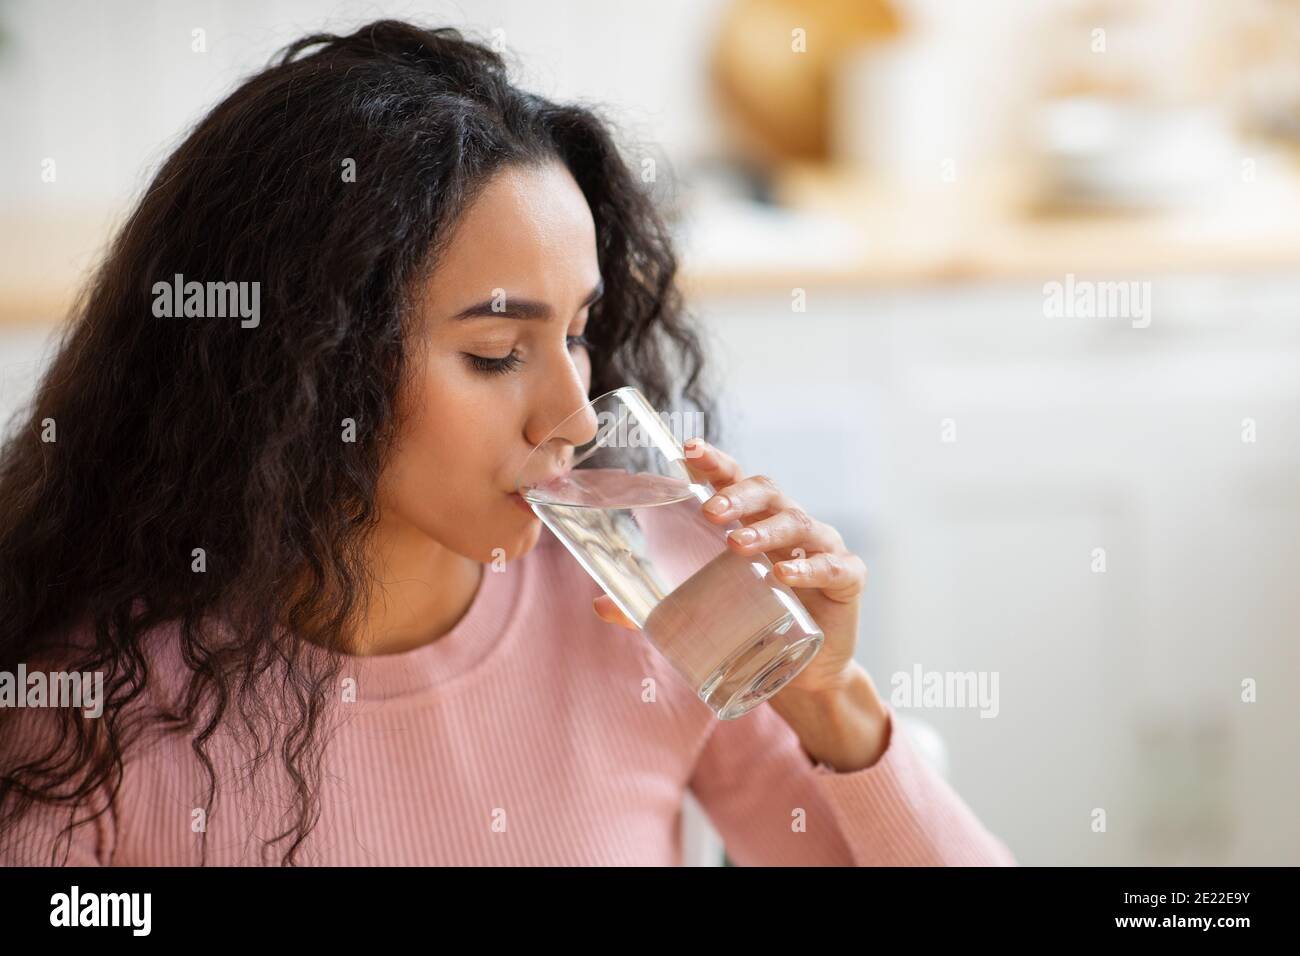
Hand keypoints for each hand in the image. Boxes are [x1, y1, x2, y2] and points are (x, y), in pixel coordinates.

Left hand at [592, 437, 866, 697]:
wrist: (804, 674)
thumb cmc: (752, 624)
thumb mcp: (703, 611)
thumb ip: (652, 608)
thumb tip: (599, 604)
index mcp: (752, 520)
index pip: (732, 479)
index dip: (713, 461)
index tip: (687, 449)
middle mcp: (787, 524)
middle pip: (767, 491)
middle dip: (737, 495)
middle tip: (710, 511)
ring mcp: (821, 547)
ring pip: (798, 523)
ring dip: (767, 530)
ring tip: (738, 544)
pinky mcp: (848, 579)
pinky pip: (833, 565)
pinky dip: (810, 568)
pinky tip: (785, 577)